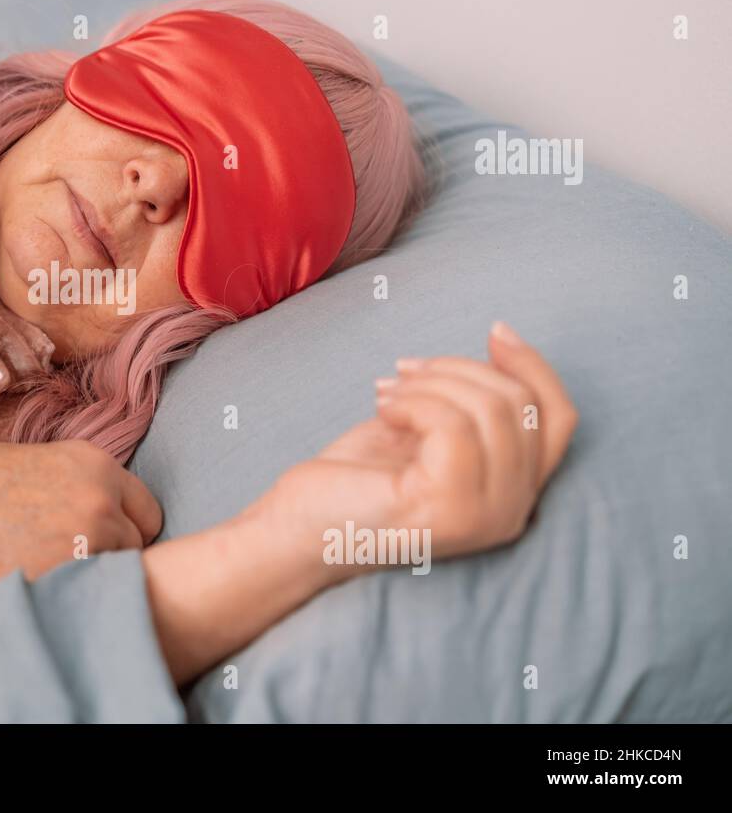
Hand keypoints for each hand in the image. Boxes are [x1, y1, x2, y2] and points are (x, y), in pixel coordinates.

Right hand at [0, 438, 163, 597]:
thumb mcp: (41, 463)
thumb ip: (81, 489)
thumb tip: (104, 519)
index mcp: (97, 468)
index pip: (147, 513)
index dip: (126, 530)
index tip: (102, 544)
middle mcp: (100, 502)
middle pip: (135, 548)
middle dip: (111, 558)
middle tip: (71, 565)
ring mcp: (83, 543)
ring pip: (113, 579)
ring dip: (90, 582)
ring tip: (53, 580)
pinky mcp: (59, 579)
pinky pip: (86, 602)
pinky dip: (68, 602)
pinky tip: (41, 593)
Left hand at [252, 322, 577, 568]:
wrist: (299, 527)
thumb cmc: (357, 478)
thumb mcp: (426, 429)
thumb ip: (473, 404)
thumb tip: (502, 342)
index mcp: (514, 494)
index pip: (558, 418)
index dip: (533, 366)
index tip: (494, 331)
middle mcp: (513, 513)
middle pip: (521, 403)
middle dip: (458, 369)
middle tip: (404, 371)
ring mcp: (485, 515)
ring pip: (490, 409)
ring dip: (430, 383)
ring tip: (388, 391)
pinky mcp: (450, 508)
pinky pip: (454, 426)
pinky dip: (415, 402)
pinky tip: (384, 410)